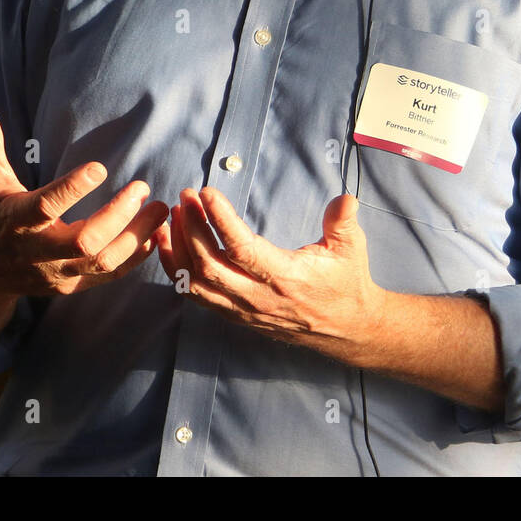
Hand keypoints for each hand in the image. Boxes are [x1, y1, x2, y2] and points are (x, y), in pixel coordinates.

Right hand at [0, 102, 169, 299]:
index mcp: (16, 219)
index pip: (45, 206)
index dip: (72, 188)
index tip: (100, 166)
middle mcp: (36, 252)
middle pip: (83, 241)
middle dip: (117, 215)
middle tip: (142, 187)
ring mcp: (56, 273)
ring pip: (103, 262)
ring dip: (136, 236)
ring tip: (160, 209)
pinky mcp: (71, 287)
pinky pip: (109, 276)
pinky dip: (137, 256)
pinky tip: (156, 232)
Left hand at [155, 187, 384, 364]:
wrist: (345, 328)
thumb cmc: (346, 282)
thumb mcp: (351, 248)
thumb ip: (342, 221)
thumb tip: (345, 198)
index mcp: (285, 277)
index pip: (243, 249)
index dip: (221, 220)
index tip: (205, 192)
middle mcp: (259, 297)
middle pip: (209, 265)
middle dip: (191, 227)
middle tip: (184, 196)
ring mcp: (244, 310)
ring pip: (196, 283)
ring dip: (178, 248)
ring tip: (171, 216)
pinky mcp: (236, 315)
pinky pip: (197, 296)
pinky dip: (177, 270)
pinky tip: (169, 245)